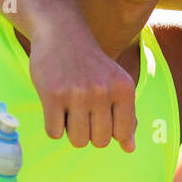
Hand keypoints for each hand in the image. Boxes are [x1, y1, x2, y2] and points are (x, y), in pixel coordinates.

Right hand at [30, 11, 136, 151]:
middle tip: (82, 111)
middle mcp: (103, 91)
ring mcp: (77, 93)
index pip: (122, 134)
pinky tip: (55, 107)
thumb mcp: (116, 84)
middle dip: (90, 132)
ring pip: (78, 141)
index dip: (109, 131)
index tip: (100, 115)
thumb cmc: (91, 65)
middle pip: (99, 141)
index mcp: (124, 88)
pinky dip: (53, 126)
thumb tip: (129, 149)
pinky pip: (54, 133)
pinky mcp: (52, 94)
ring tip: (69, 109)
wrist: (61, 33)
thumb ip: (126, 116)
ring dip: (71, 131)